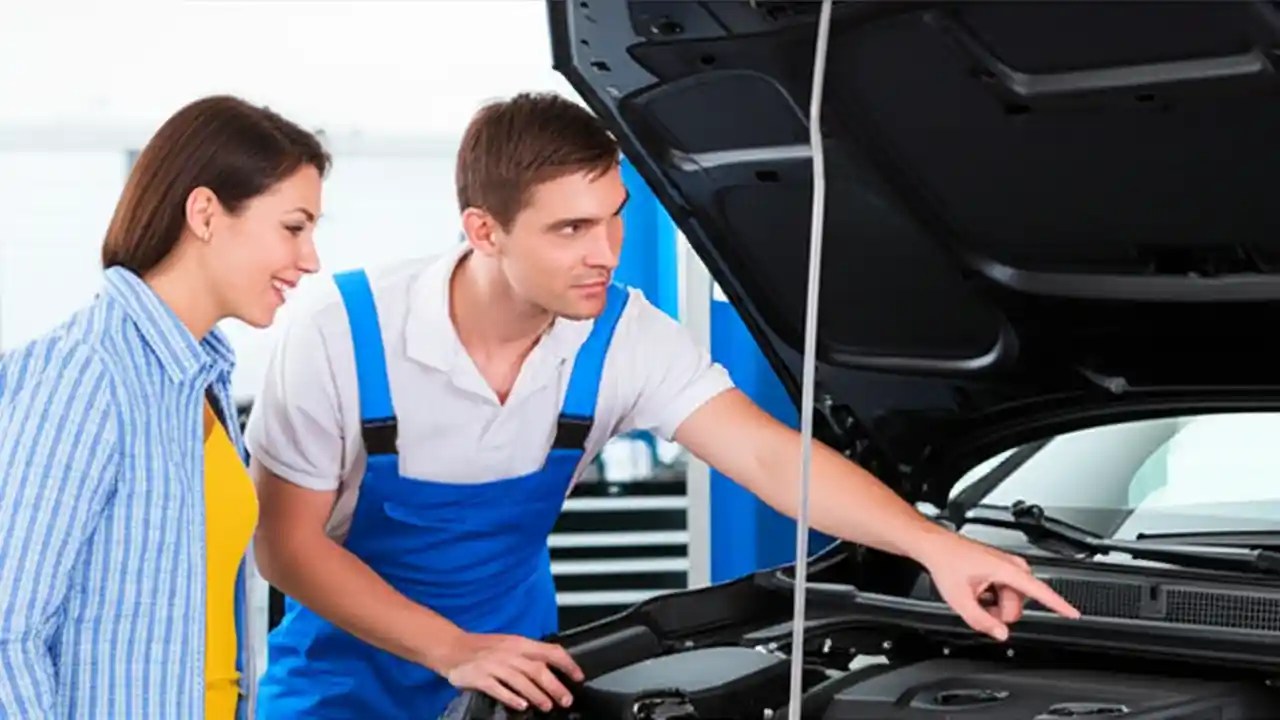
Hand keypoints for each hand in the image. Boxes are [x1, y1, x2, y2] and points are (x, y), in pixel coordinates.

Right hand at [435, 632, 584, 712]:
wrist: (451, 647)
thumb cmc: (483, 647)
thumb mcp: (509, 644)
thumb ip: (529, 654)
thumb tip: (553, 669)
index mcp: (519, 643)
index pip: (550, 650)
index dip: (567, 663)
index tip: (578, 677)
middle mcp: (509, 652)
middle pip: (537, 669)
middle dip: (555, 686)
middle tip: (566, 699)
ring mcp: (494, 664)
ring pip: (521, 680)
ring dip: (537, 694)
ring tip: (547, 706)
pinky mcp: (479, 676)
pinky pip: (498, 688)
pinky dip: (511, 697)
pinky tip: (521, 706)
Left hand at [915, 532, 1081, 640]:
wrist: (936, 546)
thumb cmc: (946, 562)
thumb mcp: (960, 599)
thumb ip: (982, 621)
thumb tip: (1001, 634)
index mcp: (1006, 570)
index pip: (1040, 590)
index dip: (1059, 604)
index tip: (1074, 613)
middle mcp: (1011, 566)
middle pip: (1019, 603)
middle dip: (1002, 612)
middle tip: (980, 607)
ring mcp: (1006, 566)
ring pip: (1012, 599)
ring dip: (996, 605)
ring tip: (976, 597)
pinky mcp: (1001, 569)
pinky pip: (1006, 591)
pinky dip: (993, 597)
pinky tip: (977, 592)